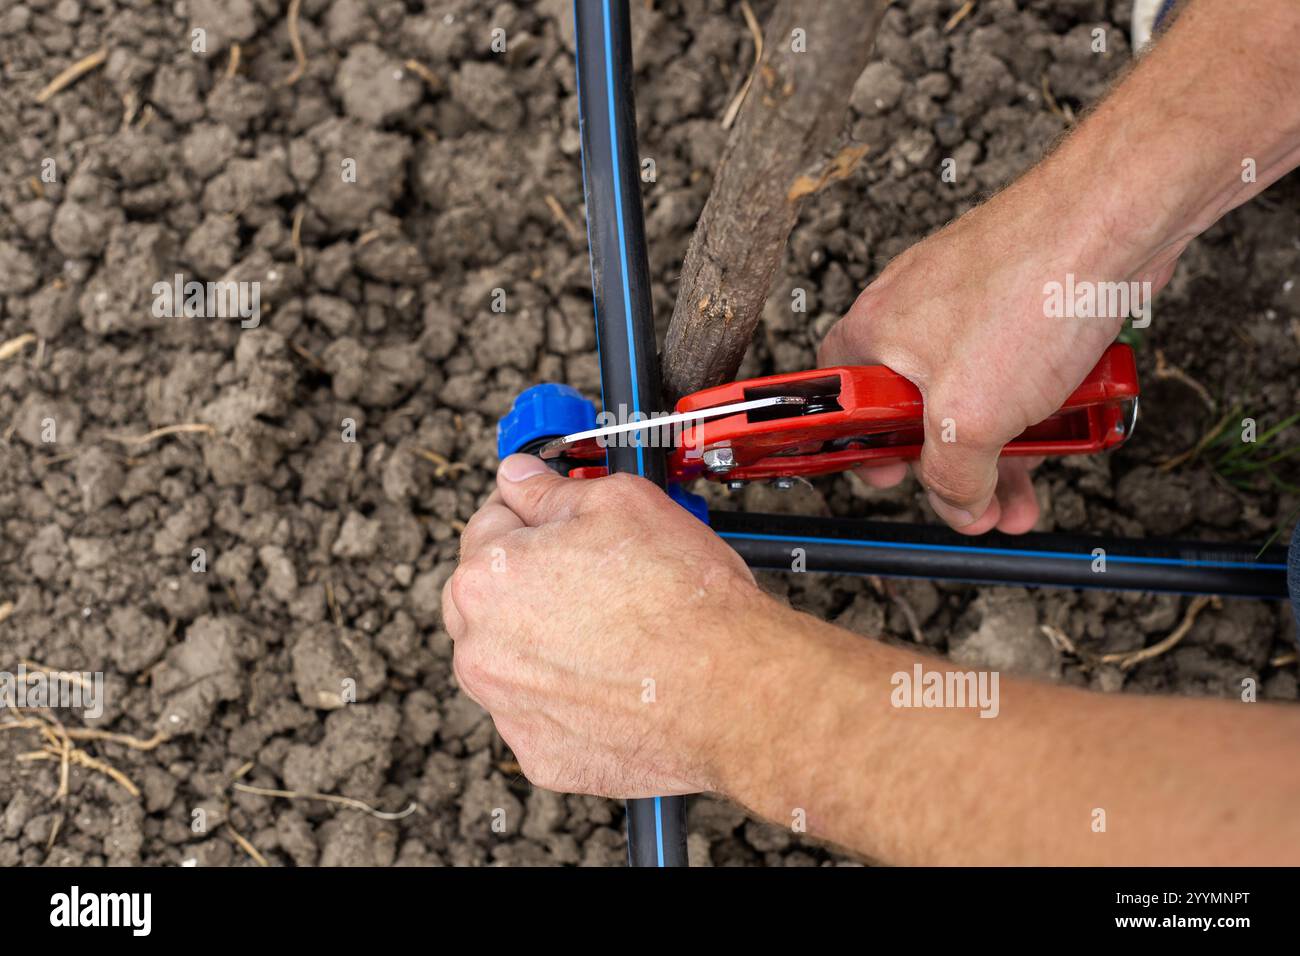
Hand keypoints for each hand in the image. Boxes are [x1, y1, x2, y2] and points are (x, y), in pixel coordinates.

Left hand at [442, 454, 762, 796]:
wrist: (732, 690)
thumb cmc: (684, 599)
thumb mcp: (620, 502)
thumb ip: (553, 490)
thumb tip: (522, 478)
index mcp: (487, 578)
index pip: (487, 525)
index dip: (529, 515)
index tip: (554, 520)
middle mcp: (481, 649)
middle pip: (484, 598)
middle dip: (524, 581)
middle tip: (590, 576)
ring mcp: (509, 709)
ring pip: (508, 661)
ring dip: (539, 643)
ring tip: (609, 632)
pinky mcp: (542, 756)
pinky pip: (539, 715)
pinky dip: (566, 699)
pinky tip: (612, 680)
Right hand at [818, 177, 1154, 534]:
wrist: (1116, 219)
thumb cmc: (1032, 287)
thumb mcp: (972, 416)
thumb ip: (954, 477)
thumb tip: (959, 507)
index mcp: (874, 333)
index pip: (839, 402)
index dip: (861, 448)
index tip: (887, 478)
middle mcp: (913, 313)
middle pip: (916, 409)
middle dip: (954, 466)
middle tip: (975, 498)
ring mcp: (969, 304)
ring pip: (974, 393)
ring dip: (1002, 449)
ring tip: (1027, 490)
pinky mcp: (1019, 300)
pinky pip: (1015, 369)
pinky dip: (1035, 406)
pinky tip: (1065, 428)